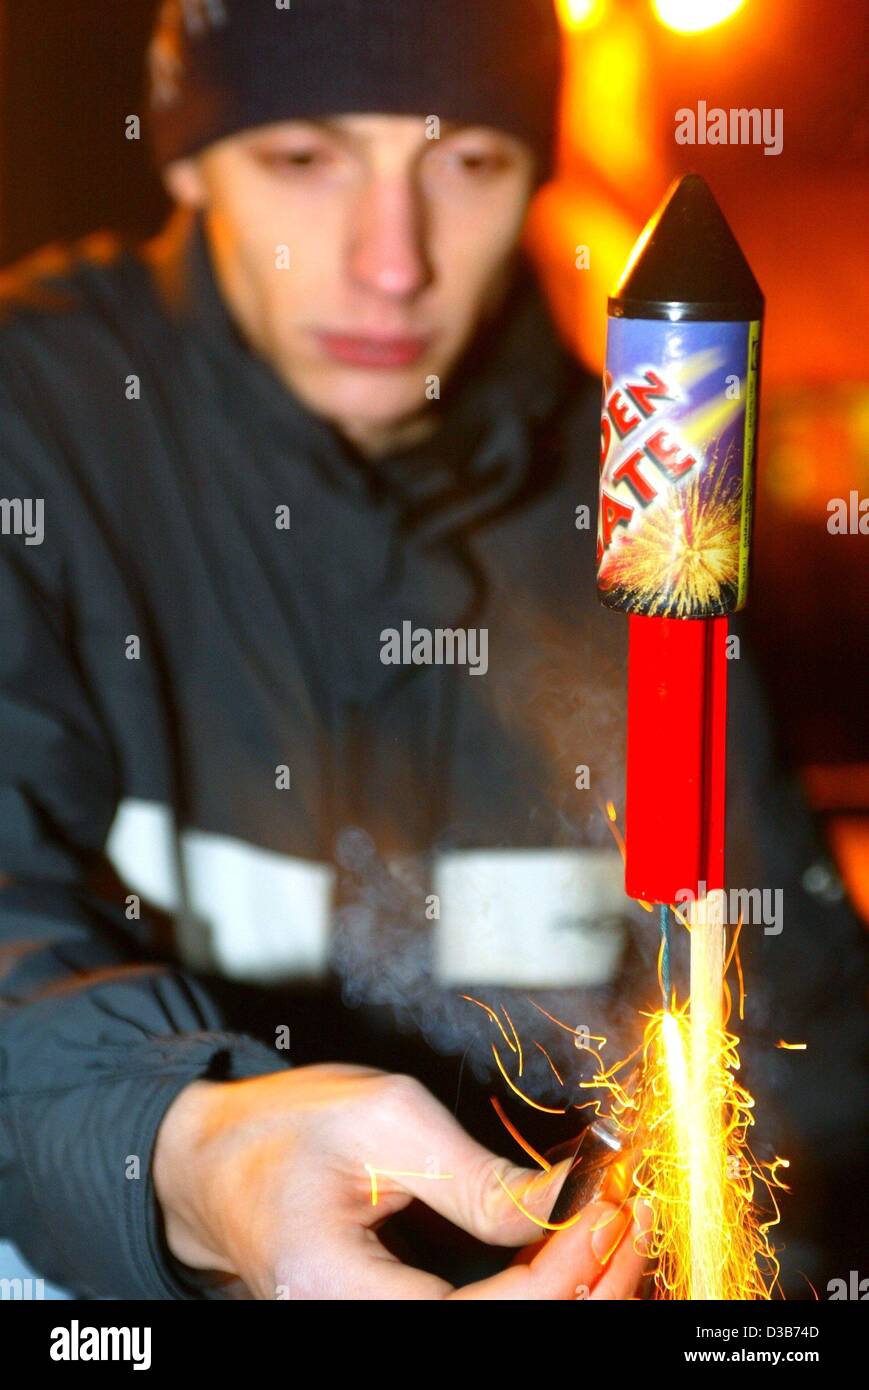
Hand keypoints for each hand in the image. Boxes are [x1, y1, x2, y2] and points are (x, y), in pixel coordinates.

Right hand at [153, 1064, 648, 1299]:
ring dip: (574, 1291)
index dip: (566, 1261)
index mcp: (340, 1293)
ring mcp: (373, 1332)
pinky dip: (539, 1290)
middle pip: (508, 1341)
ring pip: (501, 1336)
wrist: (211, 1164)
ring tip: (621, 1229)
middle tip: (634, 1217)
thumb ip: (478, 1176)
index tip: (610, 1202)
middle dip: (587, 1287)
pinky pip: (482, 1321)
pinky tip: (578, 1250)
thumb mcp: (384, 1123)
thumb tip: (573, 1196)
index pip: (489, 1312)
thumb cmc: (281, 1130)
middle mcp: (356, 1331)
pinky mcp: (395, 1323)